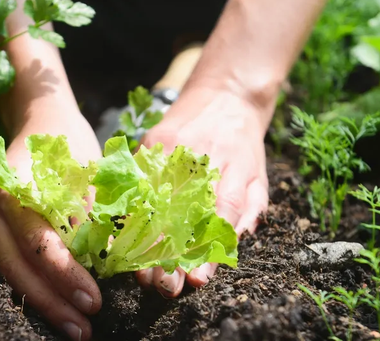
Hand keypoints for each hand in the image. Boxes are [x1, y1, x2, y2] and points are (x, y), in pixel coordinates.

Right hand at [0, 106, 101, 340]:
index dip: (66, 275)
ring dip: (43, 303)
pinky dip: (36, 289)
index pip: (38, 243)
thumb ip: (95, 215)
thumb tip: (110, 264)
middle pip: (18, 266)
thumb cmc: (70, 143)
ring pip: (10, 272)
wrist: (40, 119)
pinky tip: (59, 310)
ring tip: (75, 328)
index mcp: (15, 188)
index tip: (95, 300)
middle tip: (84, 328)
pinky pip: (12, 266)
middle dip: (52, 301)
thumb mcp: (89, 172)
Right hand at [135, 85, 269, 297]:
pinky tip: (121, 234)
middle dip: (170, 254)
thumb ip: (250, 210)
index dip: (207, 250)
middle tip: (162, 287)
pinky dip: (128, 208)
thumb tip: (233, 245)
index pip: (220, 215)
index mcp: (233, 169)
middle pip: (182, 213)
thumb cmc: (243, 144)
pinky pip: (137, 179)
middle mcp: (202, 158)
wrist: (225, 93)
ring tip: (139, 271)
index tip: (195, 280)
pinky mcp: (152, 140)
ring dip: (145, 239)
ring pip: (154, 199)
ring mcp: (172, 148)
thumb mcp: (258, 176)